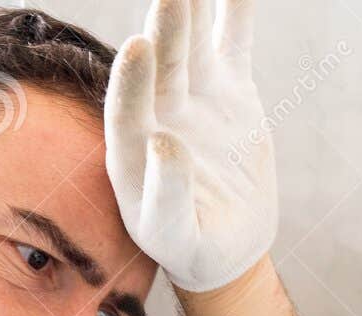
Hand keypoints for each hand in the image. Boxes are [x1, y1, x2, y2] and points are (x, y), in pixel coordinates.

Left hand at [104, 0, 276, 292]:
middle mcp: (156, 114)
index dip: (131, 81)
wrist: (225, 242)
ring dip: (192, 11)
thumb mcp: (173, 234)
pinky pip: (231, 44)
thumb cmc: (188, 246)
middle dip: (165, 29)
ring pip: (190, 46)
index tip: (137, 49)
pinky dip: (235, 13)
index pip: (125, 110)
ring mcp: (192, 96)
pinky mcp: (228, 88)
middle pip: (160, 67)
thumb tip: (162, 145)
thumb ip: (164, 194)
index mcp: (129, 150)